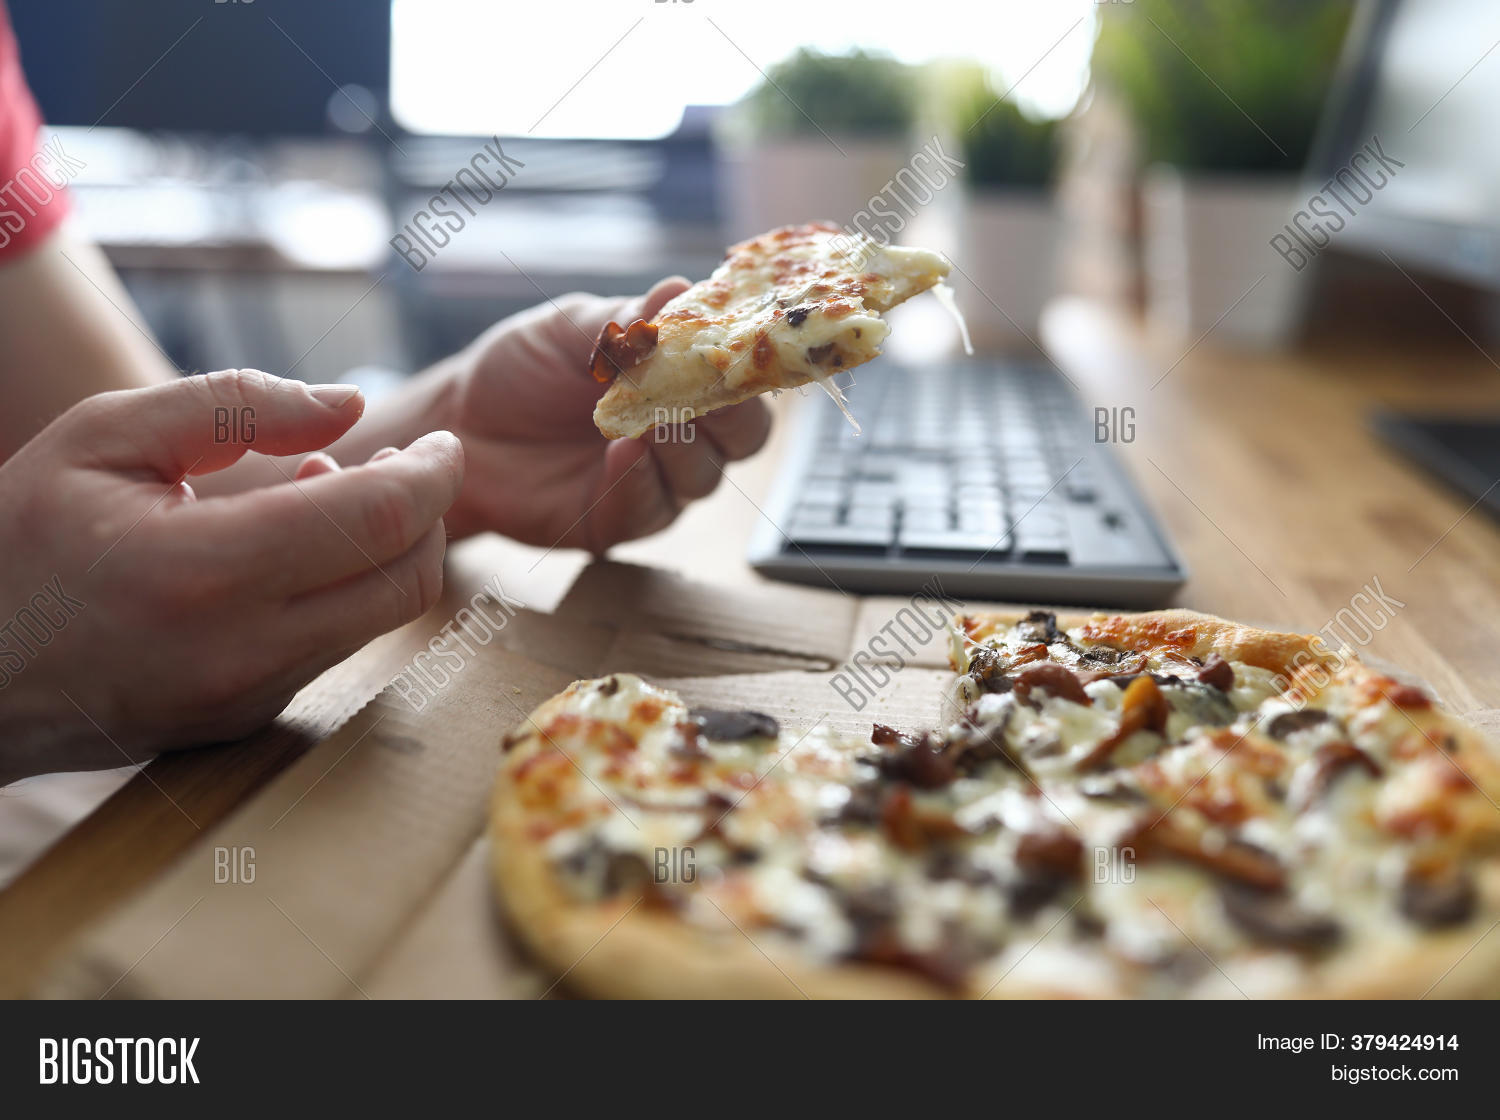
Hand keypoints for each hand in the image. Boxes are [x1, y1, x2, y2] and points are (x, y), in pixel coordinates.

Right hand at [0, 370, 463, 782]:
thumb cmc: (16, 542)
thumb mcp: (102, 437)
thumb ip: (234, 405)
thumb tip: (350, 404)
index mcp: (204, 573)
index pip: (376, 521)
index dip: (432, 475)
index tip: (444, 443)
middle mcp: (241, 651)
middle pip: (404, 581)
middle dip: (426, 515)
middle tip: (402, 463)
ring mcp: (248, 698)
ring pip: (377, 621)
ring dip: (384, 551)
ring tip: (327, 489)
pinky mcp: (246, 722)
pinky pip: (333, 649)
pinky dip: (343, 591)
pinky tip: (293, 548)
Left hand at [435, 278, 771, 548]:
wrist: (461, 421)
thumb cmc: (524, 368)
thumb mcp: (571, 329)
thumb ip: (627, 321)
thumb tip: (681, 288)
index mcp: (685, 382)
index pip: (743, 383)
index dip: (750, 370)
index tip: (735, 352)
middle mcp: (684, 437)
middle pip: (743, 439)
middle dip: (730, 418)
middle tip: (701, 394)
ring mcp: (654, 482)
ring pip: (702, 478)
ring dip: (683, 449)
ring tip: (651, 423)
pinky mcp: (617, 521)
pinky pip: (647, 512)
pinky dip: (638, 483)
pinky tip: (619, 454)